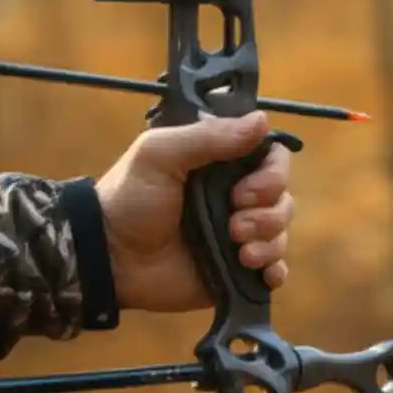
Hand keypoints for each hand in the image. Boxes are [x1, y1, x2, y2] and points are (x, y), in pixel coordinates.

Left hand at [95, 111, 293, 311]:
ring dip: (268, 241)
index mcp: (222, 164)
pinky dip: (275, 270)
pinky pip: (274, 269)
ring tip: (238, 250)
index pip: (273, 158)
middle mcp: (236, 197)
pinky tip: (261, 272)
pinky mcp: (235, 271)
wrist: (109, 257)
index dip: (272, 174)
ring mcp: (238, 235)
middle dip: (268, 213)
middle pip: (283, 197)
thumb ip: (210, 136)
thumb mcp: (161, 154)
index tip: (244, 190)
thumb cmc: (129, 198)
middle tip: (234, 224)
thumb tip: (263, 120)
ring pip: (280, 232)